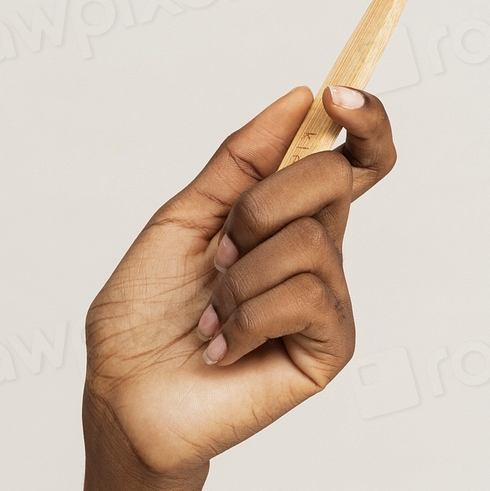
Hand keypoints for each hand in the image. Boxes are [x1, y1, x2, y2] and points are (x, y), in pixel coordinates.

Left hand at [83, 86, 395, 481]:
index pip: (352, 159)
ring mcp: (327, 300)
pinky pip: (308, 296)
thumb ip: (239, 162)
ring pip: (310, 240)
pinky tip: (222, 348)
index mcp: (286, 217)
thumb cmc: (145, 315)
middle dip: (259, 205)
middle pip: (332, 178)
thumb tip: (298, 100)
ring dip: (239, 278)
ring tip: (211, 317)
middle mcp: (316, 252)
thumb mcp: (183, 219)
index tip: (336, 94)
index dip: (364, 120)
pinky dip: (247, 318)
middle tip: (218, 253)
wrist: (125, 396)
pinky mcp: (330, 346)